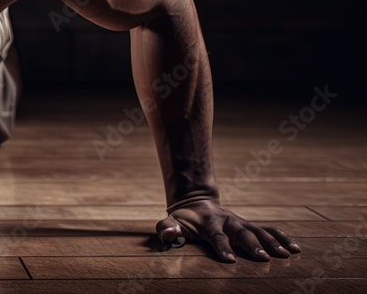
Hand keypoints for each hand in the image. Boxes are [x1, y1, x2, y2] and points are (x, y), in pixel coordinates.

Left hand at [156, 198, 300, 261]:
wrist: (196, 201)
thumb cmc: (183, 218)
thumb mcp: (170, 221)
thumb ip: (166, 228)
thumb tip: (169, 235)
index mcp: (209, 222)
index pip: (216, 236)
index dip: (222, 247)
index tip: (230, 261)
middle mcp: (228, 221)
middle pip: (242, 233)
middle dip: (252, 245)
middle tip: (263, 259)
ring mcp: (241, 223)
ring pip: (259, 231)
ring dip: (272, 242)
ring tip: (287, 255)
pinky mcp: (250, 225)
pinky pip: (269, 230)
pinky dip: (282, 237)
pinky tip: (296, 248)